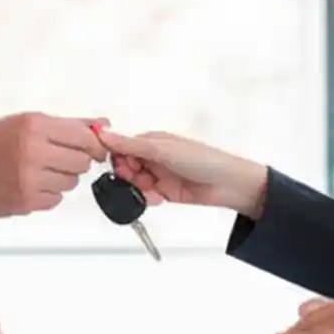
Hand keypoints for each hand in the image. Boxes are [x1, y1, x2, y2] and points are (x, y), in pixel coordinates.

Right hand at [0, 112, 108, 216]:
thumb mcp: (25, 123)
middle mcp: (32, 152)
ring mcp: (29, 179)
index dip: (94, 145)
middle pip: (81, 162)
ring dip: (61, 178)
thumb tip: (103, 124)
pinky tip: (30, 184)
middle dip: (75, 161)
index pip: (84, 137)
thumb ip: (68, 124)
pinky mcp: (26, 201)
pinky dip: (48, 194)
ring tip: (40, 171)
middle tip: (59, 158)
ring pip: (71, 182)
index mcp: (34, 127)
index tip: (94, 148)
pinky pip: (55, 200)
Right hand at [95, 130, 268, 214]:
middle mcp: (154, 157)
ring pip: (134, 184)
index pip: (122, 147)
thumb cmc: (204, 160)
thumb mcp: (163, 150)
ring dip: (137, 190)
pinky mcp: (165, 192)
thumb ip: (131, 145)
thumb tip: (104, 133)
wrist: (229, 185)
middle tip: (136, 180)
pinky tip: (157, 198)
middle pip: (125, 167)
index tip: (117, 166)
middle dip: (127, 177)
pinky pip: (145, 196)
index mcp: (153, 141)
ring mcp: (159, 175)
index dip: (116, 158)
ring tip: (151, 191)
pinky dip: (147, 199)